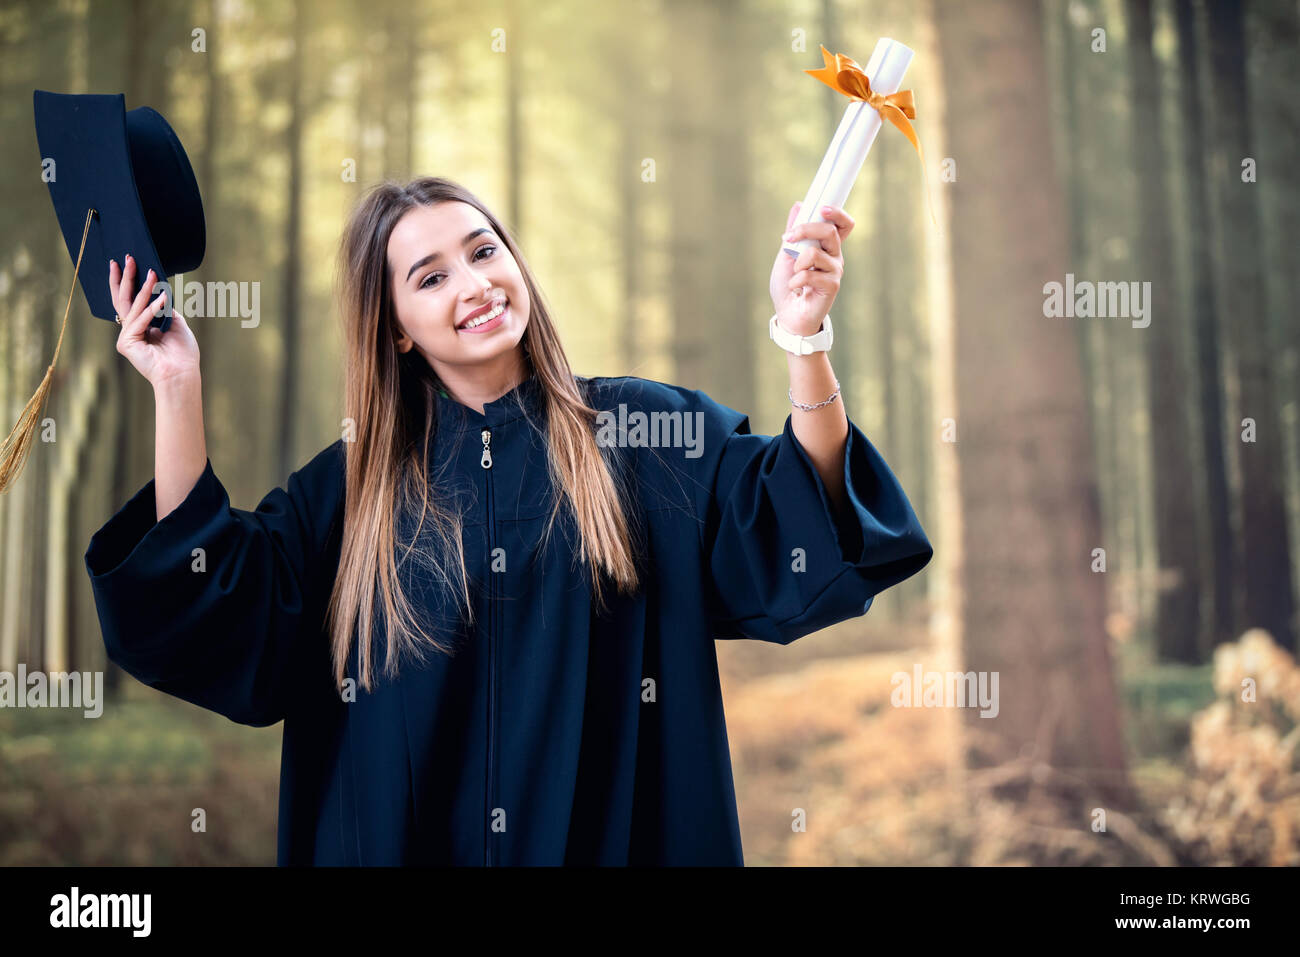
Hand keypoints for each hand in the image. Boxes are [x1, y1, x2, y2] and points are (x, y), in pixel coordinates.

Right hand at [109, 254, 200, 388]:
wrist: (183, 374)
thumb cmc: (182, 353)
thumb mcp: (175, 323)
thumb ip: (164, 307)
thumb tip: (160, 289)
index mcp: (141, 325)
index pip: (130, 299)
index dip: (127, 281)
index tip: (126, 262)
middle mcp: (130, 330)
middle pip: (123, 299)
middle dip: (125, 277)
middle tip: (127, 257)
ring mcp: (127, 336)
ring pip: (132, 307)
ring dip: (142, 288)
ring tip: (150, 272)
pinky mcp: (126, 343)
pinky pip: (139, 321)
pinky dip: (152, 309)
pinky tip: (162, 298)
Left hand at [768, 201, 853, 337]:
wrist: (788, 315)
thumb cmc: (789, 285)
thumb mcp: (787, 254)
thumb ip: (794, 232)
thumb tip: (799, 205)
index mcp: (827, 247)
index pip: (842, 224)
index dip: (837, 213)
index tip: (822, 207)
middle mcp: (835, 257)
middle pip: (830, 231)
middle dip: (807, 229)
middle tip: (789, 238)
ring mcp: (835, 271)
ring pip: (816, 252)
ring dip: (798, 261)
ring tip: (794, 274)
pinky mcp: (832, 286)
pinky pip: (810, 273)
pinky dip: (796, 279)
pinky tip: (795, 287)